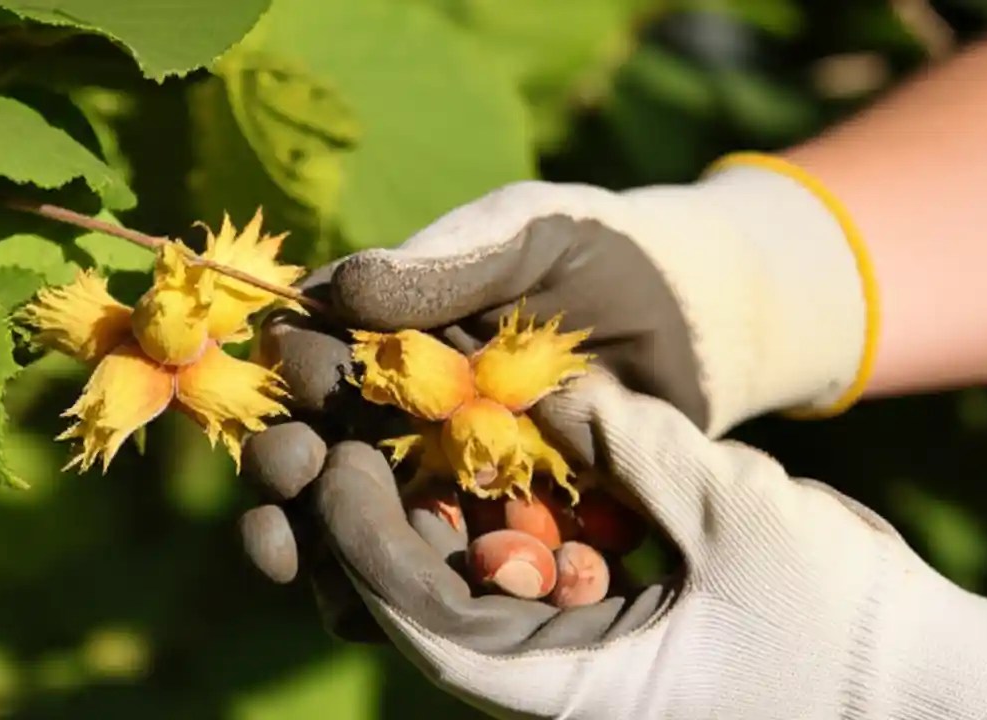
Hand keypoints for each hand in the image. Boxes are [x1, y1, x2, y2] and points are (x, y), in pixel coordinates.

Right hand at [238, 160, 869, 613]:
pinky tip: (361, 598)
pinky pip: (427, 553)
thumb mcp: (529, 236)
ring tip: (291, 552)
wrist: (698, 321)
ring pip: (353, 508)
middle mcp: (400, 400)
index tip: (310, 384)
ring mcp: (439, 464)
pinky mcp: (488, 517)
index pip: (313, 346)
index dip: (298, 369)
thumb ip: (446, 264)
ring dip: (315, 532)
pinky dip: (386, 579)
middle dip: (288, 458)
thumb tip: (339, 289)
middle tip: (292, 470)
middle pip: (315, 437)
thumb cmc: (604, 252)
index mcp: (392, 325)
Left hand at [252, 367, 986, 718]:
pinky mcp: (581, 621)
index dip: (367, 542)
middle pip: (412, 605)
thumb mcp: (739, 515)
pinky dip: (459, 513)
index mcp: (565, 684)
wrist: (903, 677)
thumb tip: (540, 381)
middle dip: (354, 526)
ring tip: (348, 431)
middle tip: (317, 435)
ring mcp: (561, 650)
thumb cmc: (840, 614)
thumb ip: (637, 445)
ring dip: (391, 514)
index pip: (427, 621)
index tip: (338, 459)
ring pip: (441, 585)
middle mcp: (544, 675)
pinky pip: (493, 569)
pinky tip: (429, 447)